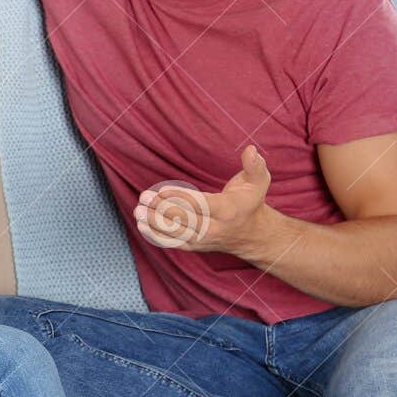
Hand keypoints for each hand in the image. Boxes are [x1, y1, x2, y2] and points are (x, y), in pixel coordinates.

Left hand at [135, 145, 271, 253]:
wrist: (253, 235)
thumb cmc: (250, 202)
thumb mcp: (258, 182)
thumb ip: (254, 165)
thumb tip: (250, 149)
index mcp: (228, 211)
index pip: (201, 204)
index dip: (181, 198)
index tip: (162, 190)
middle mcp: (215, 229)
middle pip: (185, 219)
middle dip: (162, 208)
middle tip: (144, 197)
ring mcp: (204, 240)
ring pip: (176, 233)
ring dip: (155, 222)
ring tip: (138, 210)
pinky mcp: (195, 247)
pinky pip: (174, 243)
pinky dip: (156, 235)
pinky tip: (141, 225)